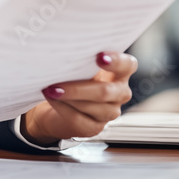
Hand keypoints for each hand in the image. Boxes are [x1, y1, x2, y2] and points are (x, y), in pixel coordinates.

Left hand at [22, 51, 136, 143]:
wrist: (57, 107)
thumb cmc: (71, 79)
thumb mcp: (79, 67)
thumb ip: (81, 60)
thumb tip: (67, 51)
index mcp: (119, 74)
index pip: (127, 65)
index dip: (116, 61)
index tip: (99, 57)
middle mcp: (119, 94)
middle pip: (105, 92)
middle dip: (79, 87)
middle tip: (57, 82)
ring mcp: (109, 113)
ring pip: (91, 106)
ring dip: (68, 97)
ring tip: (50, 89)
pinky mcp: (94, 128)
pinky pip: (78, 118)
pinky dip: (62, 107)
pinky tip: (51, 98)